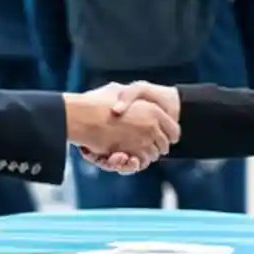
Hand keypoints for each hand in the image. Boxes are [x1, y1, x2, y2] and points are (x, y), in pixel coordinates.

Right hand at [64, 83, 179, 173]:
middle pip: (165, 145)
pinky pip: (140, 163)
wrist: (80, 116)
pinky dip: (133, 163)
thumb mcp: (117, 90)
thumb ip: (129, 94)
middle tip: (146, 145)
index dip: (169, 135)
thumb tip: (128, 93)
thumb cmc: (95, 102)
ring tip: (132, 151)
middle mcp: (153, 125)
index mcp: (154, 109)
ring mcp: (144, 140)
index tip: (164, 138)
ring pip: (153, 156)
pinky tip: (125, 156)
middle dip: (156, 147)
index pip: (174, 129)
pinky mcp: (133, 153)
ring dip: (144, 156)